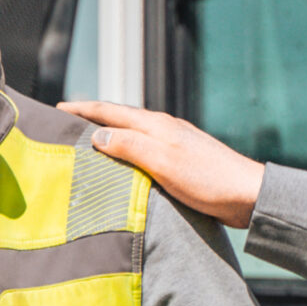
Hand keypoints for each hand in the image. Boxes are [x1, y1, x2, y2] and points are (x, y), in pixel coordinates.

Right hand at [60, 101, 264, 229]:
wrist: (249, 195)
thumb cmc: (208, 180)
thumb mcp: (162, 162)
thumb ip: (129, 145)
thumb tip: (97, 136)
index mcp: (156, 125)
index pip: (110, 110)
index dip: (82, 110)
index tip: (57, 109)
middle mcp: (164, 129)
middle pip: (120, 118)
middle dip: (91, 119)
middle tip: (66, 125)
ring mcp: (174, 143)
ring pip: (132, 134)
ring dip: (109, 135)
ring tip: (88, 145)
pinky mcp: (182, 161)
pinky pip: (144, 150)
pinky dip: (126, 152)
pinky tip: (124, 165)